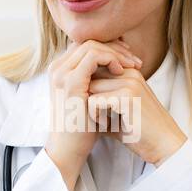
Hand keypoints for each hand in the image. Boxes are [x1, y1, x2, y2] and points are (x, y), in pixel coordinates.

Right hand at [45, 39, 142, 190]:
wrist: (69, 149)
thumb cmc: (82, 127)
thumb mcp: (91, 96)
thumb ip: (98, 79)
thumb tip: (120, 63)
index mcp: (60, 70)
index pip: (85, 44)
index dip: (109, 46)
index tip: (128, 57)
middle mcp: (57, 68)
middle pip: (89, 41)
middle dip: (115, 46)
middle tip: (134, 59)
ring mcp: (62, 74)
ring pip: (92, 45)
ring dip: (115, 52)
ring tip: (131, 65)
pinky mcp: (71, 82)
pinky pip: (93, 56)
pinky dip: (110, 59)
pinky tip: (121, 71)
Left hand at [86, 67, 187, 165]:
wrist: (163, 144)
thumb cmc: (136, 129)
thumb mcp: (114, 109)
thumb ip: (97, 97)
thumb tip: (69, 92)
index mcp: (126, 70)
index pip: (93, 67)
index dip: (86, 89)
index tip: (93, 108)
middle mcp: (128, 72)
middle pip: (88, 76)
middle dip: (86, 96)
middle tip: (97, 116)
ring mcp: (128, 82)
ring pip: (88, 87)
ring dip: (89, 107)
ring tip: (102, 120)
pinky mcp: (127, 97)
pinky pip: (93, 101)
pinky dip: (94, 116)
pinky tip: (104, 125)